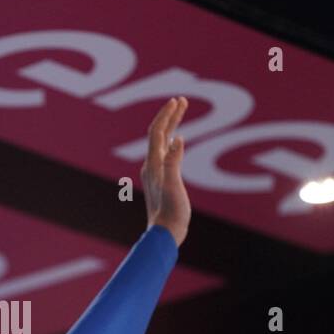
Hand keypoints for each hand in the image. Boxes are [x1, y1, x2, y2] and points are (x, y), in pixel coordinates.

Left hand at [141, 97, 190, 246]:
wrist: (164, 234)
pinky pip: (166, 153)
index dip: (167, 115)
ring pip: (162, 142)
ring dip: (171, 126)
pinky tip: (178, 140)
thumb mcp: (174, 186)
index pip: (157, 132)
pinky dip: (172, 141)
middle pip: (159, 134)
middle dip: (170, 116)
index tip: (177, 100)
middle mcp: (152, 165)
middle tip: (181, 100)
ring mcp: (156, 173)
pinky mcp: (161, 180)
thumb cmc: (171, 213)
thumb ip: (174, 162)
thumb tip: (177, 139)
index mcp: (154, 164)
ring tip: (181, 111)